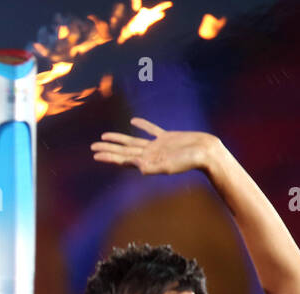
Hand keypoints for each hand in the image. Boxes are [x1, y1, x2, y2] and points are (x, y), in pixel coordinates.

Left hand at [90, 118, 217, 175]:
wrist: (207, 153)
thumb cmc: (189, 162)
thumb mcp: (167, 166)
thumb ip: (150, 167)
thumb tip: (133, 164)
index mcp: (147, 162)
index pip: (123, 159)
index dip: (108, 156)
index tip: (95, 154)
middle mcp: (149, 155)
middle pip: (123, 151)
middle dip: (108, 149)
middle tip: (92, 146)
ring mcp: (157, 146)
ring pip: (133, 141)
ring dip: (119, 139)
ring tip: (104, 136)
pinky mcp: (167, 137)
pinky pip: (151, 130)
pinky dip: (142, 125)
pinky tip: (133, 121)